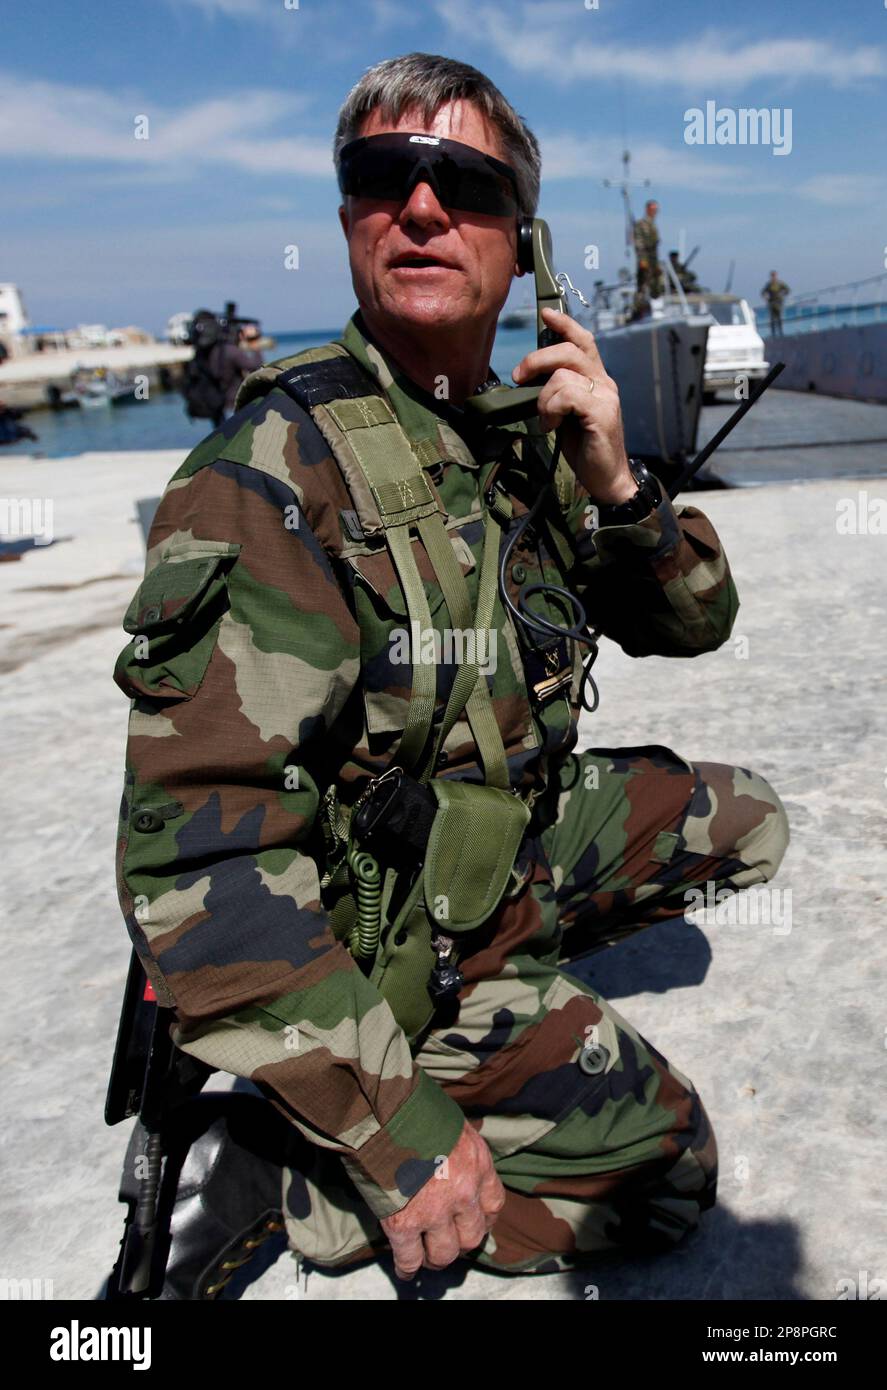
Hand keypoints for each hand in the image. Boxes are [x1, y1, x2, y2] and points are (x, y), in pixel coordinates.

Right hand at [380, 1121, 504, 1279]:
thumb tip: (448, 1161)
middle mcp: (464, 1190)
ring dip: (436, 1257)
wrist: (382, 1109)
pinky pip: (411, 1258)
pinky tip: (405, 1268)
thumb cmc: (413, 1107)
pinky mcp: (404, 1223)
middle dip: (460, 1241)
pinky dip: (408, 1267)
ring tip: (426, 1256)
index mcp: (478, 1162)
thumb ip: (456, 1150)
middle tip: (448, 1240)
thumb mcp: (450, 1124)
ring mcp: (435, 1210)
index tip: (475, 1222)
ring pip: (445, 1253)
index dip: (484, 1218)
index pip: (493, 1203)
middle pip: (473, 1235)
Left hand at [512, 306, 634, 504]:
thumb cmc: (585, 448)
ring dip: (543, 398)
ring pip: (562, 374)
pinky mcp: (602, 412)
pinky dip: (551, 409)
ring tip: (546, 419)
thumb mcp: (567, 414)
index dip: (565, 324)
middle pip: (568, 350)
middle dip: (537, 359)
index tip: (546, 314)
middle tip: (519, 377)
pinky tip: (552, 426)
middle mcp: (604, 381)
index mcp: (596, 379)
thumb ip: (557, 393)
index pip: (583, 341)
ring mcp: (605, 395)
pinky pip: (567, 395)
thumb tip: (529, 379)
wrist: (608, 479)